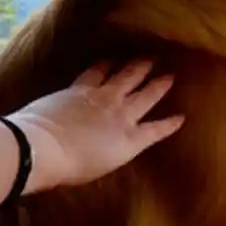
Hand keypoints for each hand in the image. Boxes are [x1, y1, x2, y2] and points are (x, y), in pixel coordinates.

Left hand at [9, 60, 184, 192]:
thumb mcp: (102, 166)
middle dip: (161, 85)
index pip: (157, 130)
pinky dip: (107, 65)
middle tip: (171, 74)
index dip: (170, 124)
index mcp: (130, 140)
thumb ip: (113, 151)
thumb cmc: (71, 167)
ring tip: (149, 58)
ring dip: (140, 67)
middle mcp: (123, 115)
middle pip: (148, 95)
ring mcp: (103, 97)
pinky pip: (98, 72)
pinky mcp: (82, 87)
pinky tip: (111, 60)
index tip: (181, 116)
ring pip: (128, 77)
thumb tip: (114, 145)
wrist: (44, 147)